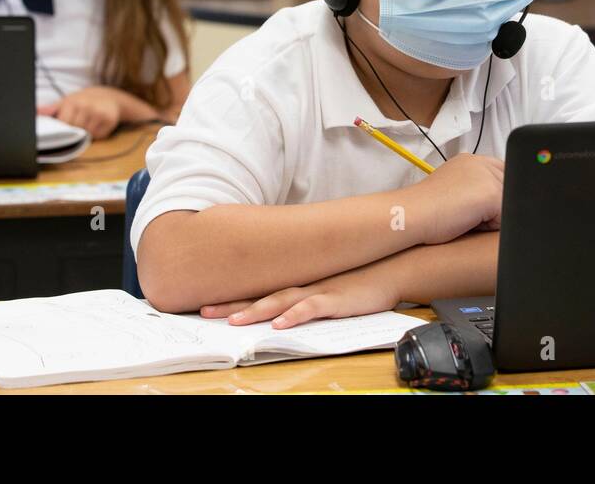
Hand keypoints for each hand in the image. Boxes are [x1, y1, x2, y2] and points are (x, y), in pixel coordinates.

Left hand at [37, 86, 122, 138]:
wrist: (109, 97)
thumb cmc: (83, 102)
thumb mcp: (66, 102)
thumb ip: (50, 109)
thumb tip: (35, 112)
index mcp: (71, 102)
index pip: (63, 124)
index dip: (64, 129)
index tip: (65, 128)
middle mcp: (85, 106)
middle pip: (75, 130)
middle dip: (76, 131)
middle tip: (80, 123)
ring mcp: (98, 112)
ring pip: (87, 134)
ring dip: (87, 133)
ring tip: (89, 123)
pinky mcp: (110, 119)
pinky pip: (99, 135)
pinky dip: (98, 134)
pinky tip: (98, 125)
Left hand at [199, 262, 401, 328]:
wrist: (390, 269)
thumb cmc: (357, 280)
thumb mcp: (325, 286)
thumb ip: (303, 294)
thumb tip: (279, 306)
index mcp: (297, 284)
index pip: (258, 292)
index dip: (232, 299)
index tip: (205, 305)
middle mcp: (302, 286)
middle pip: (261, 296)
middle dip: (232, 305)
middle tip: (205, 311)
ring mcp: (318, 291)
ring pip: (281, 300)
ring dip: (256, 311)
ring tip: (233, 321)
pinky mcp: (336, 300)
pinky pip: (312, 308)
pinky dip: (295, 315)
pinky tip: (279, 324)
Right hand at [407, 153, 504, 244]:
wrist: (411, 214)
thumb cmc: (424, 211)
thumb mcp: (452, 190)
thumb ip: (474, 189)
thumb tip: (493, 205)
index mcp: (471, 161)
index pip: (503, 176)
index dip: (497, 197)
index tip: (477, 209)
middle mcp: (481, 163)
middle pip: (511, 190)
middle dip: (497, 209)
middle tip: (467, 216)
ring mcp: (487, 176)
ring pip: (509, 205)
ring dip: (494, 219)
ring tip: (466, 219)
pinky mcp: (491, 194)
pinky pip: (507, 218)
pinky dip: (491, 227)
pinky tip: (468, 224)